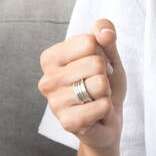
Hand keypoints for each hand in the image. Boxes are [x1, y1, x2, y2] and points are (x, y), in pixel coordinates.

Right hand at [38, 18, 126, 151]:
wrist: (107, 119)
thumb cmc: (104, 83)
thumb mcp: (108, 54)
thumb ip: (106, 35)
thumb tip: (104, 32)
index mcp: (50, 58)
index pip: (88, 41)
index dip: (101, 54)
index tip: (96, 68)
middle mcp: (47, 80)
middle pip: (95, 62)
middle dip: (105, 75)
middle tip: (97, 86)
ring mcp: (54, 103)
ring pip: (100, 84)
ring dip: (106, 93)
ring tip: (95, 99)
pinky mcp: (68, 122)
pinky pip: (103, 105)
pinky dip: (107, 109)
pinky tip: (96, 113)